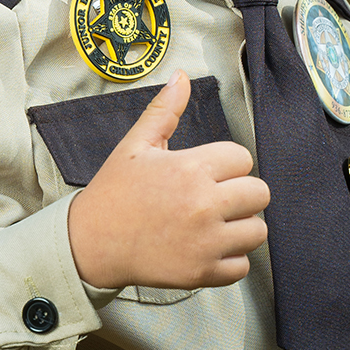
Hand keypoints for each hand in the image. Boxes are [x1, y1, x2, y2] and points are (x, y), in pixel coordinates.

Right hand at [67, 72, 270, 288]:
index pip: (243, 158)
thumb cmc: (114, 193)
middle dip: (242, 193)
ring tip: (217, 223)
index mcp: (190, 169)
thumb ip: (164, 111)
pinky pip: (243, 265)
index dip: (228, 164)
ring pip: (258, 230)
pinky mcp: (201, 273)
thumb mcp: (136, 147)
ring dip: (242, 226)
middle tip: (216, 198)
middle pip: (260, 193)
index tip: (208, 173)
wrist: (88, 244)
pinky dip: (232, 259)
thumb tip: (181, 76)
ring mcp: (204, 242)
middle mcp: (203, 205)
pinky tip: (210, 248)